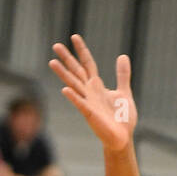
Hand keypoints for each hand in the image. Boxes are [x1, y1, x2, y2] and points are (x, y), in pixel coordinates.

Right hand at [49, 35, 136, 152]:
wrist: (123, 138)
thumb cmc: (122, 118)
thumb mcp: (124, 92)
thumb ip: (122, 75)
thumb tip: (123, 56)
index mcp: (97, 86)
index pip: (87, 64)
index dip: (81, 51)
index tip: (74, 37)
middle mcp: (90, 92)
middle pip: (76, 72)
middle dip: (67, 59)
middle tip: (56, 45)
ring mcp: (88, 103)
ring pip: (73, 85)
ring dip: (63, 74)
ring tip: (52, 62)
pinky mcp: (90, 115)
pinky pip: (80, 105)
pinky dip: (73, 97)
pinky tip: (65, 90)